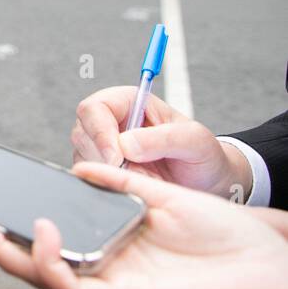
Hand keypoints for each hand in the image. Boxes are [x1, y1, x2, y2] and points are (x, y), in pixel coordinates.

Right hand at [0, 162, 287, 288]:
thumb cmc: (230, 239)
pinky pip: (69, 286)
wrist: (272, 270)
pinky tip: (42, 230)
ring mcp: (107, 285)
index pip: (42, 227)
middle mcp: (100, 266)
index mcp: (106, 242)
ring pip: (35, 273)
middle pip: (26, 252)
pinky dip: (46, 259)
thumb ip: (118, 181)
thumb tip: (80, 164)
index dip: (5, 216)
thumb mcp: (165, 193)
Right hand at [70, 85, 252, 199]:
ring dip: (104, 172)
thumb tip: (125, 144)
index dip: (100, 131)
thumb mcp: (195, 140)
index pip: (95, 108)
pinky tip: (129, 186)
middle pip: (82, 132)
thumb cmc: (202, 155)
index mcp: (128, 102)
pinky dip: (105, 184)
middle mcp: (110, 121)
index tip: (117, 156)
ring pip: (82, 156)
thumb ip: (163, 138)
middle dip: (101, 155)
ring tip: (137, 178)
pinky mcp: (101, 169)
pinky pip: (90, 176)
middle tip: (127, 172)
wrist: (205, 183)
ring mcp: (102, 146)